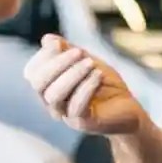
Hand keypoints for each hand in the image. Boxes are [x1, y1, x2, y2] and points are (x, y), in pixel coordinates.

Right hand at [22, 34, 146, 135]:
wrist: (129, 108)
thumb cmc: (105, 84)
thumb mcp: (87, 61)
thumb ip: (68, 51)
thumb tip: (47, 39)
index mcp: (50, 88)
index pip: (32, 73)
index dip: (43, 56)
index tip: (60, 44)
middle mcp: (53, 104)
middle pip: (39, 84)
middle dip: (56, 64)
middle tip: (79, 51)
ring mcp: (66, 115)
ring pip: (54, 96)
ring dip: (72, 74)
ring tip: (91, 63)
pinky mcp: (83, 123)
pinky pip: (76, 107)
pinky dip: (86, 87)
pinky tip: (98, 75)